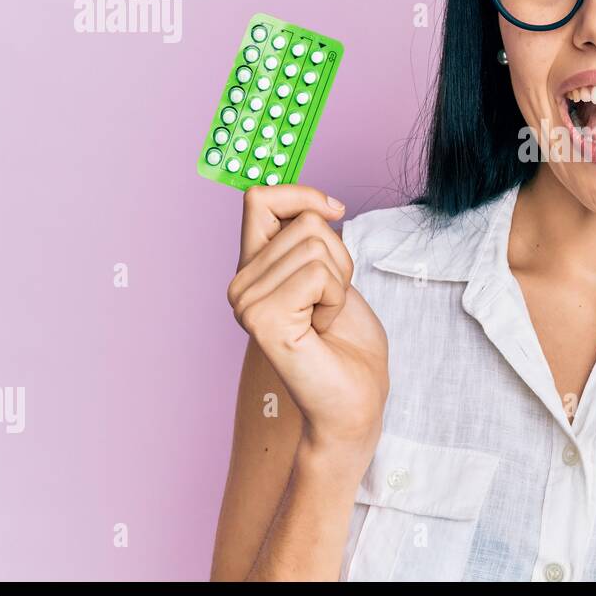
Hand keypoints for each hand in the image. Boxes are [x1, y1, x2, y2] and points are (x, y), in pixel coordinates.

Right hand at [227, 184, 388, 449]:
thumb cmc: (346, 343)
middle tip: (330, 302)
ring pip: (314, 244)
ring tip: (325, 317)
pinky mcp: (263, 319)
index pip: (260, 198)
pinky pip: (316, 273)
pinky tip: (321, 328)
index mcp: (253, 270)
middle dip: (338, 257)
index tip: (335, 209)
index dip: (301, 194)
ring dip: (338, 280)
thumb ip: (310, 239)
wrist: (354, 402)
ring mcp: (246, 302)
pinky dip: (335, 298)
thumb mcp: (330, 274)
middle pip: (304, 221)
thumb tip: (316, 202)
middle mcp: (241, 284)